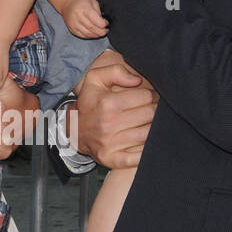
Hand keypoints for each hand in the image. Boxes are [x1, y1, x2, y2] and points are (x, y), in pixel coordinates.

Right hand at [62, 0, 107, 38]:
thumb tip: (103, 22)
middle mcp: (78, 17)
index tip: (107, 24)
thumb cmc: (81, 1)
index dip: (103, 24)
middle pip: (92, 28)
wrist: (68, 3)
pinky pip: (83, 36)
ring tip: (101, 32)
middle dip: (101, 31)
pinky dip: (90, 36)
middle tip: (106, 30)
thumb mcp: (93, 1)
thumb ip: (98, 12)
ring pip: (88, 34)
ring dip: (96, 35)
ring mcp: (74, 24)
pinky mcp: (72, 29)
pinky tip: (94, 34)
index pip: (96, 20)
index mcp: (84, 8)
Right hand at [75, 50, 157, 168]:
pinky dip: (146, 150)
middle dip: (156, 110)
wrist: (75, 130)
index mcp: (108, 103)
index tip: (151, 97)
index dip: (152, 94)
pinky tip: (147, 142)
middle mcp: (109, 124)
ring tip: (151, 123)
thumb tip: (137, 80)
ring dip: (154, 128)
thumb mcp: (95, 79)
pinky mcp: (113, 159)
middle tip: (154, 109)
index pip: (145, 96)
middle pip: (150, 114)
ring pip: (148, 134)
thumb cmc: (90, 103)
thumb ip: (115, 71)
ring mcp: (111, 144)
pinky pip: (139, 157)